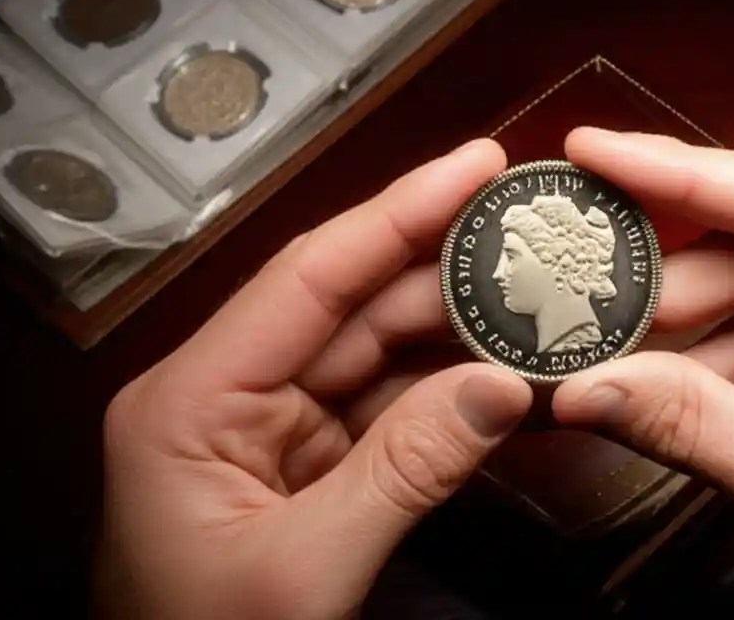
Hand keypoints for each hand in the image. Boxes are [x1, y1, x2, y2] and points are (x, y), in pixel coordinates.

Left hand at [95, 139, 531, 619]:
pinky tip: (511, 382)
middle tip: (537, 236)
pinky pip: (391, 419)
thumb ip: (405, 471)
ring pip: (381, 361)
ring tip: (545, 303)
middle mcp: (228, 400)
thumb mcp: (302, 570)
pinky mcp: (309, 475)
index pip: (308, 278)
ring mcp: (272, 436)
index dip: (399, 212)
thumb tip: (500, 384)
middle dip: (449, 274)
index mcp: (189, 401)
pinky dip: (452, 404)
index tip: (475, 162)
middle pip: (353, 310)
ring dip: (462, 338)